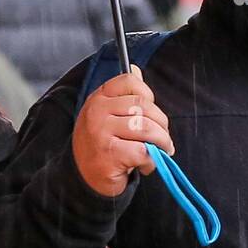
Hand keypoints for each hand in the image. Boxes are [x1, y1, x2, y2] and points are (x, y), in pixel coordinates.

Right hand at [72, 65, 173, 196]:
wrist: (84, 178)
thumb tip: (137, 69)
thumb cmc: (103, 144)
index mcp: (99, 97)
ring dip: (161, 143)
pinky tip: (145, 166)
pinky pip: (143, 151)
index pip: (130, 81)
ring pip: (146, 129)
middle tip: (164, 140)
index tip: (150, 112)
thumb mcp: (108, 115)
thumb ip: (123, 95)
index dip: (148, 95)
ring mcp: (101, 132)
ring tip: (160, 152)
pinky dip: (151, 161)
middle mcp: (97, 111)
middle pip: (144, 106)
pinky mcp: (108, 154)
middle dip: (162, 125)